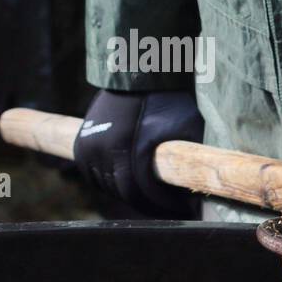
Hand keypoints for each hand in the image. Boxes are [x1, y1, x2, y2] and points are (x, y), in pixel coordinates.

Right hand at [73, 88, 203, 217]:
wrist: (138, 72)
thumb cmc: (168, 98)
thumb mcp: (185, 128)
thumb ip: (184, 159)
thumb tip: (198, 187)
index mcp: (124, 148)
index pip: (139, 192)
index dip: (162, 205)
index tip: (182, 209)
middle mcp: (101, 149)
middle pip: (123, 192)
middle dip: (149, 202)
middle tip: (172, 206)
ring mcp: (88, 147)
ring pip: (107, 186)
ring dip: (129, 194)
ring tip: (154, 197)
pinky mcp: (82, 143)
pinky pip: (94, 175)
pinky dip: (111, 183)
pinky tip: (131, 185)